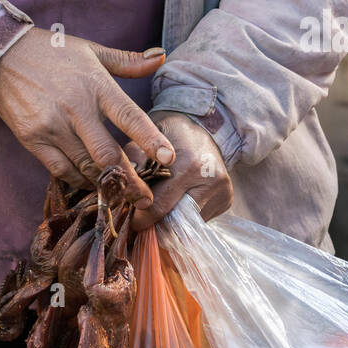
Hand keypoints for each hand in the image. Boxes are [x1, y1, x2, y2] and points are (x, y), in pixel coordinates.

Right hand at [0, 27, 175, 206]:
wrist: (0, 55)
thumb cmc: (51, 51)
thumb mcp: (91, 49)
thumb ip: (127, 61)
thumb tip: (162, 57)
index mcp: (95, 84)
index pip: (128, 116)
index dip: (150, 139)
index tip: (169, 158)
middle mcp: (75, 108)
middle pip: (107, 154)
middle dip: (130, 180)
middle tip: (146, 199)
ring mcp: (52, 126)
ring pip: (85, 167)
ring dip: (105, 185)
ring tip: (122, 196)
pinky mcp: (32, 139)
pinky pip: (60, 170)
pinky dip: (78, 180)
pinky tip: (90, 183)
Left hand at [125, 110, 232, 231]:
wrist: (205, 123)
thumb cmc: (170, 130)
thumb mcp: (146, 138)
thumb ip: (133, 161)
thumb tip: (120, 192)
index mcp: (188, 166)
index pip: (158, 207)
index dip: (140, 218)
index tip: (128, 221)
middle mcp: (210, 181)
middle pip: (174, 221)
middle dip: (154, 224)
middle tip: (139, 222)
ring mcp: (222, 192)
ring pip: (187, 225)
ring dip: (170, 221)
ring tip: (157, 210)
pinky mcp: (227, 201)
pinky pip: (199, 220)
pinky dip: (184, 216)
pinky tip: (176, 203)